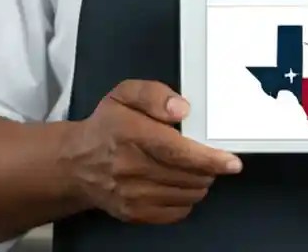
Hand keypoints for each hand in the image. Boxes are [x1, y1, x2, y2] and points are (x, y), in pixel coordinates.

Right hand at [60, 80, 242, 223]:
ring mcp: (132, 195)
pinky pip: (177, 211)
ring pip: (188, 194)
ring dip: (198, 182)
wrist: (76, 163)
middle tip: (204, 156)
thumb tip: (182, 110)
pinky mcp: (134, 214)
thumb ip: (154, 94)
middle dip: (207, 168)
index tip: (231, 162)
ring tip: (188, 168)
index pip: (178, 152)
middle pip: (189, 176)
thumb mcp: (125, 94)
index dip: (210, 159)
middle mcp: (130, 168)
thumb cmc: (107, 126)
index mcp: (131, 134)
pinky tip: (176, 183)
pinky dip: (185, 198)